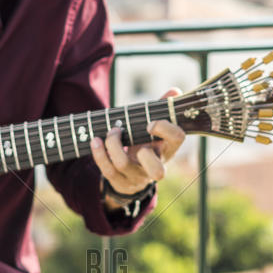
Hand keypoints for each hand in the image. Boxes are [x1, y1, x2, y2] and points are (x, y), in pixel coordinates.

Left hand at [92, 87, 186, 203]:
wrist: (135, 177)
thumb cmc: (147, 144)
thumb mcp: (155, 129)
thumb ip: (163, 108)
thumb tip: (174, 90)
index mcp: (168, 148)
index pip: (177, 139)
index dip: (165, 129)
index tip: (150, 122)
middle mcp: (155, 165)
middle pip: (158, 172)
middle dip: (145, 157)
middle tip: (138, 143)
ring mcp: (137, 176)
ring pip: (123, 164)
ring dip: (112, 144)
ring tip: (111, 131)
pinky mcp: (120, 181)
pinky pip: (107, 170)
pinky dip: (99, 154)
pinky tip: (96, 140)